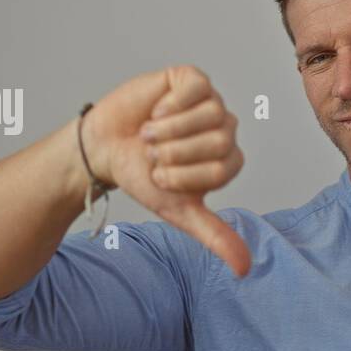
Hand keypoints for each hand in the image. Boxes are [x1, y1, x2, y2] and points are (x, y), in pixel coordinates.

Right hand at [83, 65, 250, 276]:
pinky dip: (170, 106)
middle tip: (154, 154)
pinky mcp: (193, 81)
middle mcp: (225, 130)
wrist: (105, 149)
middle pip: (220, 140)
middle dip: (178, 152)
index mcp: (228, 161)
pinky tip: (155, 112)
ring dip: (171, 130)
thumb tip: (245, 270)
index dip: (186, 175)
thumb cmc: (143, 178)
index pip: (223, 168)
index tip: (161, 177)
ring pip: (209, 114)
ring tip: (150, 135)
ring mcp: (211, 103)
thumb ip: (214, 236)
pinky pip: (195, 90)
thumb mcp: (179, 211)